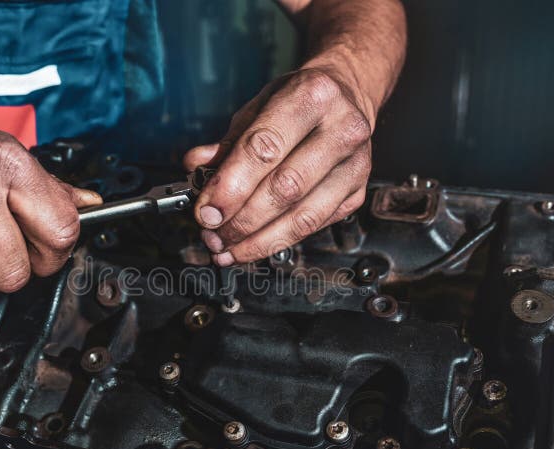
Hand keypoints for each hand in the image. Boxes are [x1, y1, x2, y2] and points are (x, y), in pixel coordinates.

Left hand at [185, 67, 373, 265]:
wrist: (347, 94)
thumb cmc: (299, 100)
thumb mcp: (259, 106)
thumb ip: (228, 142)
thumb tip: (197, 169)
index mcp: (312, 96)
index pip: (265, 148)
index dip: (231, 186)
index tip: (206, 210)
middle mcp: (341, 129)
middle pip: (285, 187)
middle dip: (242, 220)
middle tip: (213, 233)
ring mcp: (354, 164)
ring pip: (303, 216)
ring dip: (258, 240)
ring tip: (228, 248)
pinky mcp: (356, 193)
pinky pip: (314, 226)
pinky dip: (279, 241)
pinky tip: (253, 245)